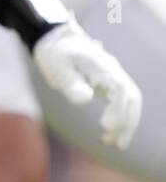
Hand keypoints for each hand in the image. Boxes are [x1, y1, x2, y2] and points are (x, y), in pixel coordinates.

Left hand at [33, 19, 142, 149]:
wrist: (52, 37)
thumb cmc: (53, 50)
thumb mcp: (55, 64)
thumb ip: (70, 81)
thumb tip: (86, 99)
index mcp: (102, 65)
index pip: (120, 90)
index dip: (117, 110)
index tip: (105, 126)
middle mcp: (112, 71)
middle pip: (131, 98)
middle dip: (126, 122)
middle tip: (114, 143)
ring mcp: (111, 77)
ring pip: (129, 102)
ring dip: (125, 123)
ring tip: (113, 144)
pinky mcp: (107, 83)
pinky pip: (120, 102)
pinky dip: (119, 118)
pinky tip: (108, 133)